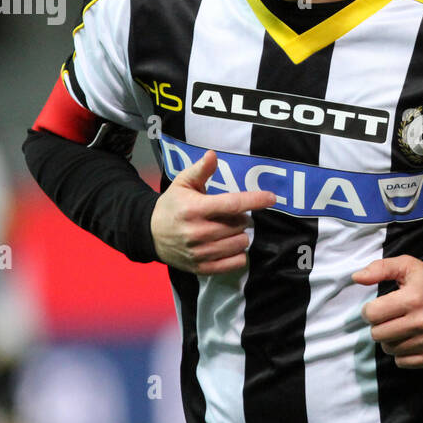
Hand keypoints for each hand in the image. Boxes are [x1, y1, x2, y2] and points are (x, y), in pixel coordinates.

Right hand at [151, 150, 276, 274]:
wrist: (150, 233)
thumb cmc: (172, 205)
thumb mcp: (183, 183)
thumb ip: (200, 170)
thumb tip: (213, 154)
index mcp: (194, 209)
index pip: (232, 204)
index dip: (255, 200)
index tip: (272, 197)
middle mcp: (197, 232)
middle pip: (240, 225)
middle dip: (242, 218)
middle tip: (231, 215)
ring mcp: (200, 252)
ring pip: (240, 244)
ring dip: (241, 235)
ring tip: (229, 230)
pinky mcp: (202, 268)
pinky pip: (235, 263)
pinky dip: (239, 254)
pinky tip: (230, 246)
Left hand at [353, 255, 422, 368]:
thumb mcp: (409, 266)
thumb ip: (381, 268)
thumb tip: (356, 278)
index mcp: (413, 298)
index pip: (372, 314)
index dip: (370, 310)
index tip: (378, 307)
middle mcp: (421, 322)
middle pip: (377, 334)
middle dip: (379, 325)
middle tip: (389, 318)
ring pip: (389, 349)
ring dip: (390, 339)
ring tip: (401, 328)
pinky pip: (402, 363)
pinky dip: (402, 353)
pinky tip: (410, 340)